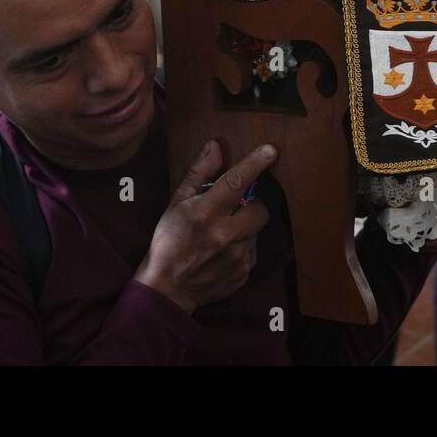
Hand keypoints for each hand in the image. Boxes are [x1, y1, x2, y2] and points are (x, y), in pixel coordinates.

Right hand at [135, 141, 274, 312]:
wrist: (166, 290)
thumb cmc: (168, 241)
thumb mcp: (176, 203)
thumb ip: (199, 174)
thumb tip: (216, 146)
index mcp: (206, 213)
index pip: (237, 182)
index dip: (255, 163)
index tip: (270, 150)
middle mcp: (225, 235)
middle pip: (260, 209)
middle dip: (251, 206)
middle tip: (233, 210)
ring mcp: (237, 257)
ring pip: (256, 231)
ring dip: (244, 228)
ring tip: (221, 235)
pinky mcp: (244, 273)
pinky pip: (253, 251)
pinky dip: (242, 247)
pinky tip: (222, 253)